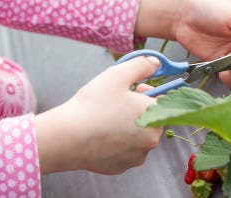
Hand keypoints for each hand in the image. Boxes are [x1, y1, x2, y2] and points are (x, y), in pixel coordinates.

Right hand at [35, 56, 162, 174]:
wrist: (69, 137)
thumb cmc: (93, 105)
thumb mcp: (117, 74)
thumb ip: (141, 65)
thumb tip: (155, 62)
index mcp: (154, 117)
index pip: (162, 101)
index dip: (147, 91)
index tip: (133, 88)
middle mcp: (151, 140)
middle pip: (150, 120)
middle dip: (136, 110)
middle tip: (116, 102)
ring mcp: (136, 156)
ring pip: (137, 137)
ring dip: (127, 127)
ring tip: (105, 118)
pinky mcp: (121, 167)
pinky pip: (124, 151)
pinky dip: (116, 142)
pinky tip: (100, 133)